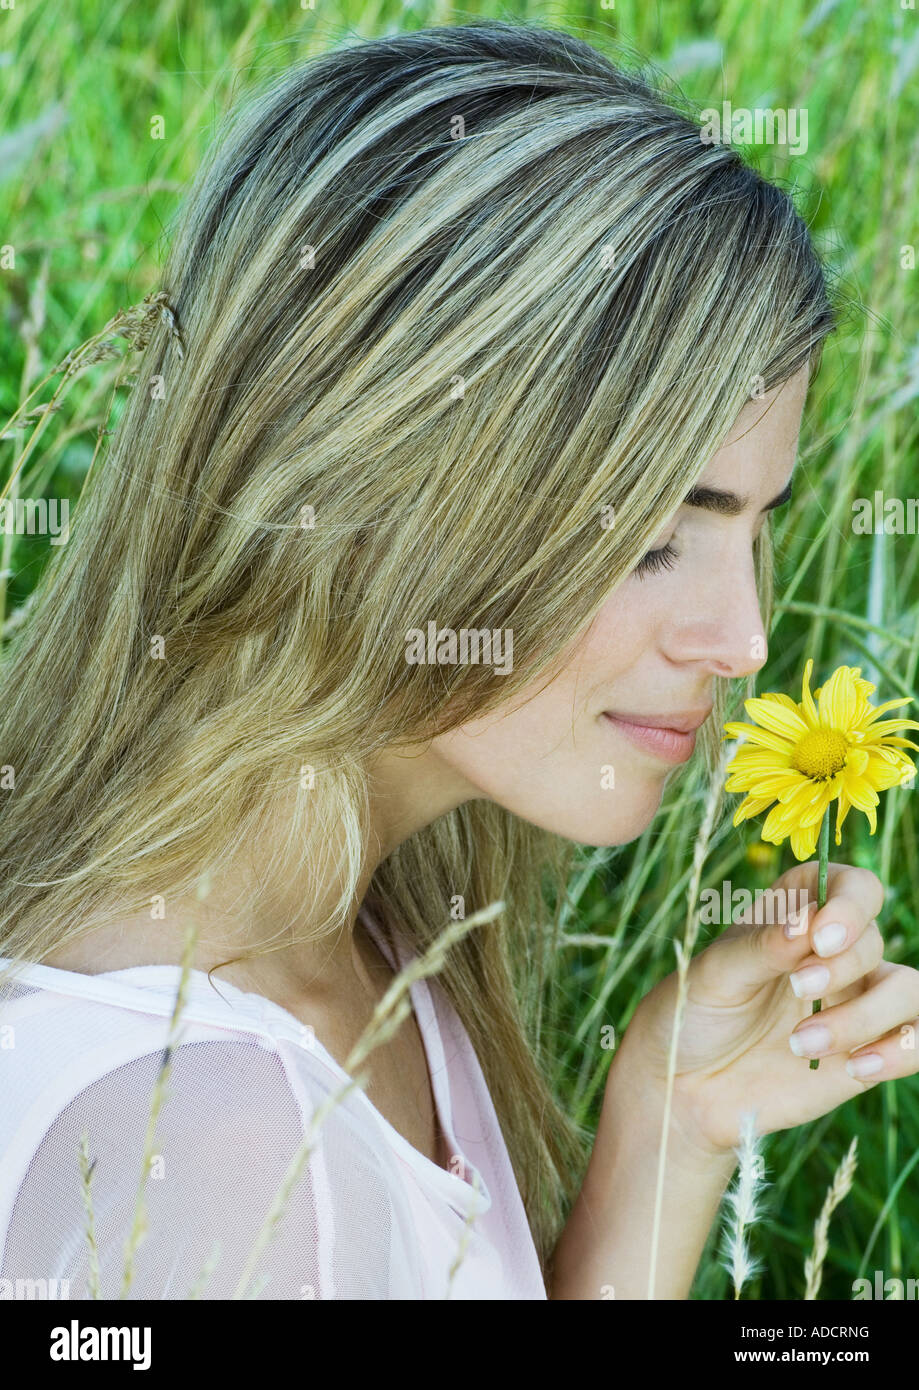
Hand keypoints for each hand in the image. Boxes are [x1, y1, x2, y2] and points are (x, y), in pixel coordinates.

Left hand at [617, 861, 918, 1154]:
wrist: (686, 1084)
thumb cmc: (693, 1012)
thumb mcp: (713, 974)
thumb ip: (761, 948)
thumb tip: (805, 922)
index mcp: (797, 912)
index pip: (853, 887)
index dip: (849, 906)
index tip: (820, 937)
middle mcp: (834, 952)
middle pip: (873, 940)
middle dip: (842, 966)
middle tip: (798, 991)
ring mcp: (855, 1002)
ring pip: (907, 990)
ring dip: (866, 1016)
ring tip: (802, 1043)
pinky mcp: (868, 1052)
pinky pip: (916, 1041)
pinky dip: (902, 1050)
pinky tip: (856, 1068)